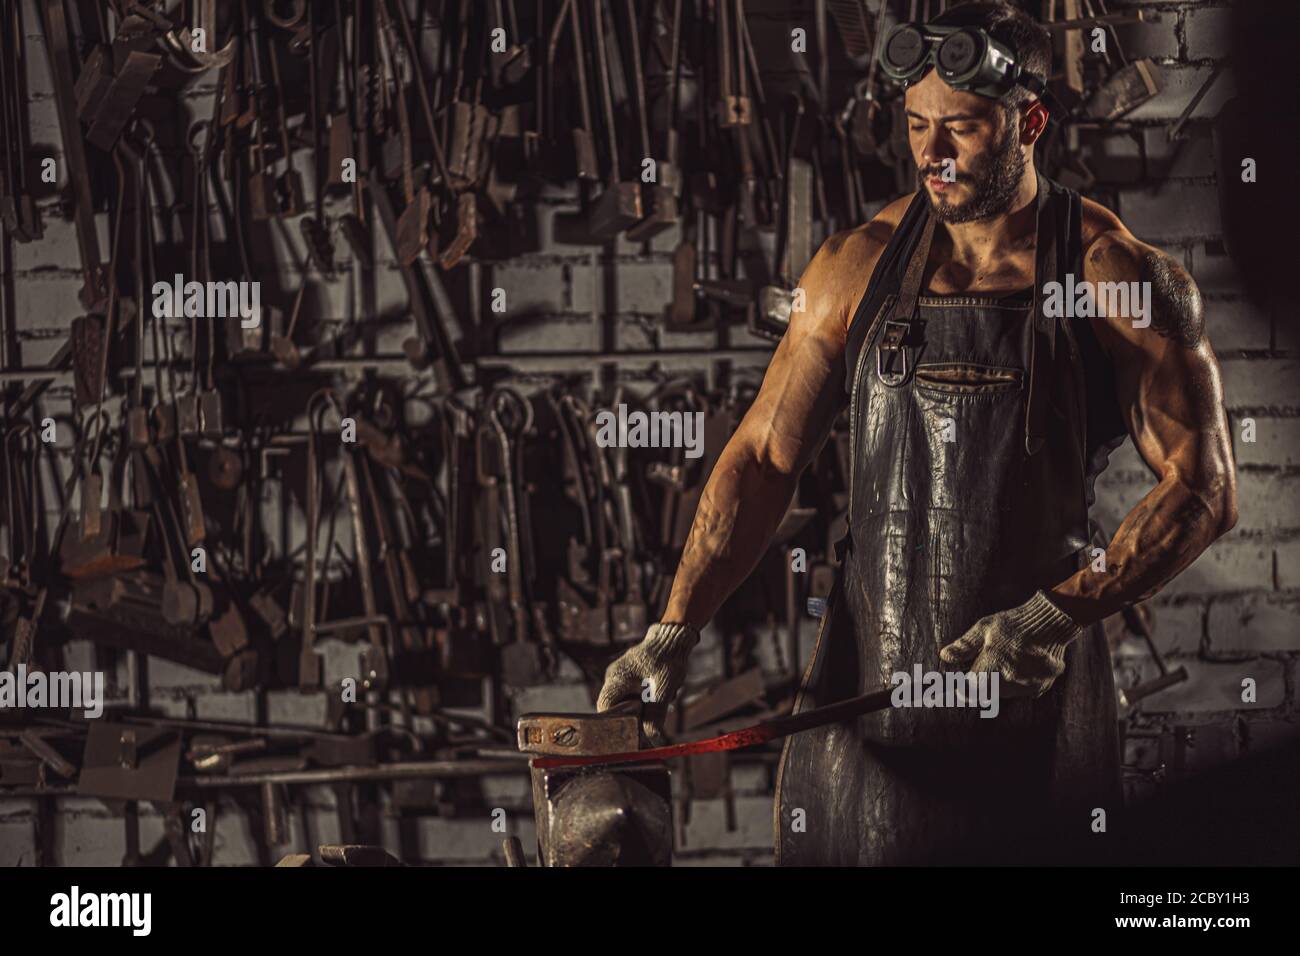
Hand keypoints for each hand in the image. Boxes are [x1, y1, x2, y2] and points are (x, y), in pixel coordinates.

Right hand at [597, 622, 699, 744]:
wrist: (674, 638)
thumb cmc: (668, 661)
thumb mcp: (663, 690)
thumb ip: (655, 715)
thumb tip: (652, 740)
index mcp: (616, 679)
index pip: (604, 709)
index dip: (615, 724)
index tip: (631, 733)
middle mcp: (613, 677)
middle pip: (616, 707)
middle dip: (634, 716)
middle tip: (652, 719)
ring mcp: (620, 675)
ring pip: (626, 702)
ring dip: (643, 707)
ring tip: (662, 695)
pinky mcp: (630, 675)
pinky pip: (633, 694)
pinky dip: (646, 698)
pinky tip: (660, 690)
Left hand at [938, 591, 1082, 697]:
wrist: (1050, 624)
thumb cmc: (1013, 624)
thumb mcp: (984, 628)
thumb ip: (965, 645)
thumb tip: (945, 656)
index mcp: (992, 667)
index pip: (970, 688)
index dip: (961, 687)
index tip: (957, 684)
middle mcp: (1010, 681)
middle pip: (986, 693)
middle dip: (980, 683)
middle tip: (982, 667)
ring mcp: (1027, 686)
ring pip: (1003, 694)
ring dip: (998, 684)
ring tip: (1003, 662)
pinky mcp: (1040, 688)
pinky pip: (1021, 691)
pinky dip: (1016, 683)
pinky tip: (1018, 665)